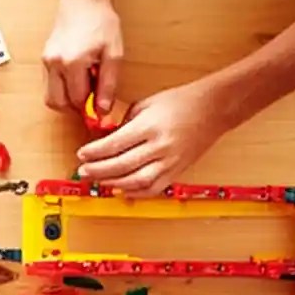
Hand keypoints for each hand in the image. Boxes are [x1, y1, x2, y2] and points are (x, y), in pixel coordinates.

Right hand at [42, 0, 122, 114]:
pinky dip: (62, 88)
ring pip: (51, 97)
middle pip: (58, 104)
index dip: (91, 109)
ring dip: (67, 100)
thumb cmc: (101, 22)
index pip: (77, 101)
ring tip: (85, 86)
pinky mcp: (45, 58)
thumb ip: (108, 85)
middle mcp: (54, 64)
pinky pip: (50, 84)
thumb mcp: (114, 55)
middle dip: (75, 108)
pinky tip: (78, 76)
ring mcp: (46, 61)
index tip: (101, 110)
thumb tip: (103, 110)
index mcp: (72, 63)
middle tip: (92, 100)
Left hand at [76, 80, 231, 196]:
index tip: (81, 154)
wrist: (213, 110)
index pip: (115, 144)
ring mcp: (170, 162)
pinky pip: (154, 189)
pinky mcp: (177, 171)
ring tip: (98, 180)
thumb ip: (125, 122)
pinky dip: (135, 192)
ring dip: (114, 183)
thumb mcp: (146, 104)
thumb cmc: (180, 102)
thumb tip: (105, 139)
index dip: (95, 152)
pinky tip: (121, 189)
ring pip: (137, 181)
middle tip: (83, 171)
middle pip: (122, 165)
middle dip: (99, 170)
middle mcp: (160, 147)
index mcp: (150, 126)